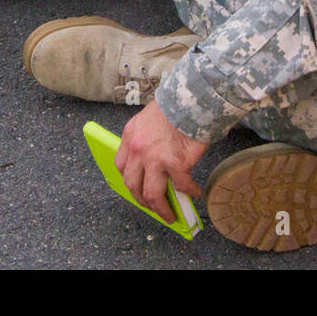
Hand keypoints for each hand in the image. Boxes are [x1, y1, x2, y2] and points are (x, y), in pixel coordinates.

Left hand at [114, 101, 207, 221]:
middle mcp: (138, 150)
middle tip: (153, 207)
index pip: (121, 166)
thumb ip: (145, 140)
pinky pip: (181, 186)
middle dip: (142, 201)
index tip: (137, 188)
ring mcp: (155, 158)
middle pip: (133, 185)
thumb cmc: (174, 107)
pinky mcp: (175, 164)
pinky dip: (190, 192)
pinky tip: (195, 193)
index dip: (130, 181)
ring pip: (152, 194)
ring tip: (170, 215)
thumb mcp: (148, 120)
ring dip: (161, 209)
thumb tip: (153, 163)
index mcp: (130, 137)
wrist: (190, 100)